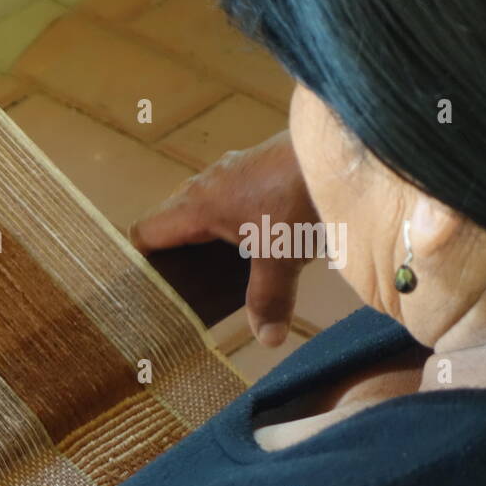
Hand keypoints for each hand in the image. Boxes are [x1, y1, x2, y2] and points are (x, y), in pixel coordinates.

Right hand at [129, 130, 317, 346]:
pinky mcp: (259, 164)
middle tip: (191, 283)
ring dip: (208, 232)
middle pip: (171, 220)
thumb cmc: (297, 198)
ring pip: (203, 205)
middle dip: (177, 251)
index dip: (141, 260)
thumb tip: (267, 341)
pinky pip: (230, 194)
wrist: (344, 145)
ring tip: (227, 264)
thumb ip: (268, 299)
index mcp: (195, 206)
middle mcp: (205, 185)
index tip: (155, 286)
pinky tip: (263, 234)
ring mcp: (232, 170)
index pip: (143, 231)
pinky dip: (235, 217)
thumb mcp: (281, 257)